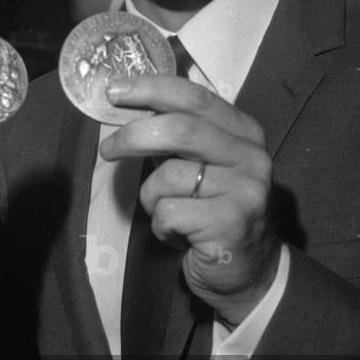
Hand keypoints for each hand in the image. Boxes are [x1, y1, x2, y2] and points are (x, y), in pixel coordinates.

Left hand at [102, 75, 278, 326]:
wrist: (247, 271)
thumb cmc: (211, 209)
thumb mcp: (200, 164)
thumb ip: (174, 133)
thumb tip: (127, 99)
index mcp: (244, 131)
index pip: (194, 97)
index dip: (151, 89)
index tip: (114, 90)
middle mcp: (250, 156)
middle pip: (180, 129)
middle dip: (134, 136)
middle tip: (108, 150)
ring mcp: (246, 190)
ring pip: (169, 176)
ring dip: (152, 197)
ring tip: (168, 213)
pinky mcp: (232, 224)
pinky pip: (170, 212)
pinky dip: (161, 225)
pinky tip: (179, 235)